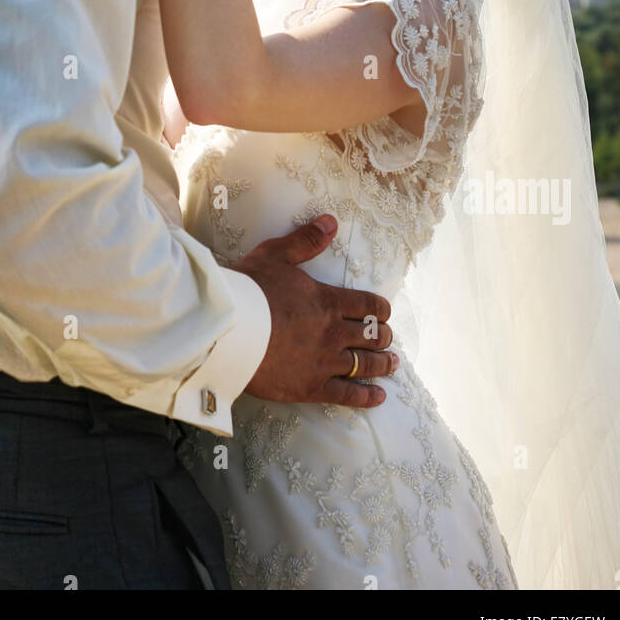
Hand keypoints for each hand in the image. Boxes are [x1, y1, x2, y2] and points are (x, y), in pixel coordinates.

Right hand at [234, 214, 396, 408]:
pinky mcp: (311, 387)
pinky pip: (348, 395)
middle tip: (386, 338)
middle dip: (383, 336)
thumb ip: (306, 241)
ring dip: (383, 364)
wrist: (227, 330)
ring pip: (365, 365)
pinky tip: (379, 398)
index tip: (384, 313)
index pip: (368, 305)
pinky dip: (366, 397)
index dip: (381, 309)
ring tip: (392, 364)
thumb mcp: (276, 255)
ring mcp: (324, 362)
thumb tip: (330, 221)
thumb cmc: (248, 290)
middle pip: (372, 336)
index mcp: (328, 301)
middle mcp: (333, 333)